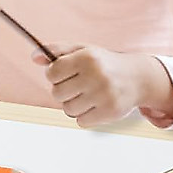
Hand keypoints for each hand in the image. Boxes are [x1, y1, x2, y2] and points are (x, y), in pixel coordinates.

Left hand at [37, 45, 172, 125]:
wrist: (138, 78)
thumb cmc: (104, 63)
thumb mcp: (83, 50)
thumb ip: (57, 50)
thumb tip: (34, 57)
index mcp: (87, 57)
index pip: (52, 73)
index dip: (54, 75)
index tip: (65, 74)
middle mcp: (96, 75)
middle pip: (57, 93)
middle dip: (63, 91)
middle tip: (77, 85)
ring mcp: (104, 95)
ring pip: (68, 109)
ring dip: (73, 104)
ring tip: (87, 95)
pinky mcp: (110, 112)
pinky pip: (81, 121)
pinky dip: (84, 116)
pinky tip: (95, 105)